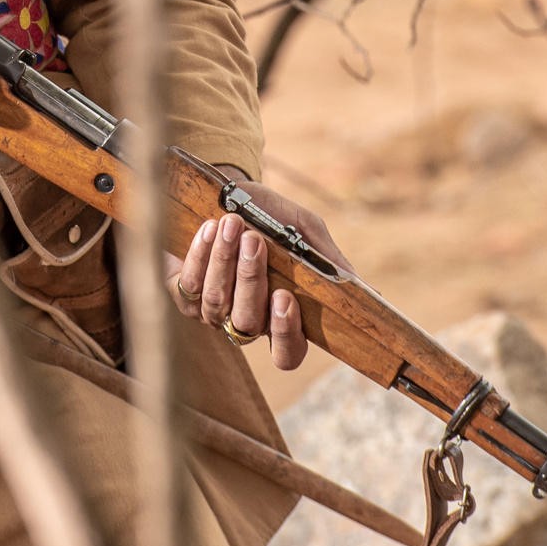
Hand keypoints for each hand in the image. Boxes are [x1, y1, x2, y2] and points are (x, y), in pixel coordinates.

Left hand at [167, 179, 350, 372]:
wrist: (224, 192)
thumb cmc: (269, 216)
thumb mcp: (303, 229)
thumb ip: (327, 259)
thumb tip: (364, 291)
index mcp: (281, 316)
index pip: (287, 353)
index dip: (286, 334)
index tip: (285, 297)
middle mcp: (246, 321)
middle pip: (248, 322)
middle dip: (250, 279)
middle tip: (254, 240)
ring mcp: (212, 313)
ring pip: (218, 302)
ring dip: (224, 260)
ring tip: (232, 224)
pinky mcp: (182, 295)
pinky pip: (191, 284)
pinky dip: (200, 254)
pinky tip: (210, 228)